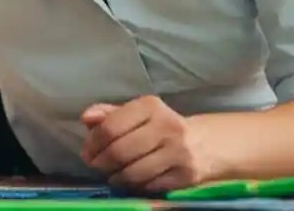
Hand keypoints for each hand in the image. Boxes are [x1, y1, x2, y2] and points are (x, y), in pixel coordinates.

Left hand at [80, 96, 217, 192]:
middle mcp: (166, 126)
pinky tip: (132, 180)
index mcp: (150, 106)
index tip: (87, 151)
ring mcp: (178, 152)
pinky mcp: (186, 175)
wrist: (207, 143)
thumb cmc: (163, 126)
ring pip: (133, 172)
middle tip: (96, 165)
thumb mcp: (138, 113)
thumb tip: (86, 118)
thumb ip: (109, 114)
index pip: (111, 127)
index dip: (93, 143)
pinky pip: (149, 185)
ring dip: (116, 177)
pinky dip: (135, 185)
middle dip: (101, 162)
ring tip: (113, 175)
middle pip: (120, 151)